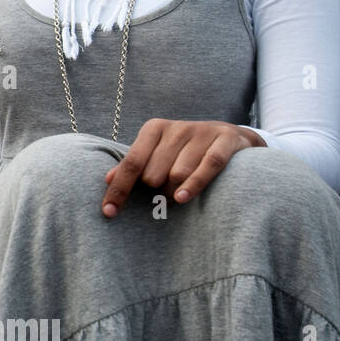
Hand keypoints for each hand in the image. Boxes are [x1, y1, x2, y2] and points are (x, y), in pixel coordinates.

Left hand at [101, 118, 263, 217]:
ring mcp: (202, 132)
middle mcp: (176, 128)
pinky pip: (207, 165)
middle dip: (156, 190)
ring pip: (177, 173)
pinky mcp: (225, 139)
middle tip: (164, 192)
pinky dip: (194, 183)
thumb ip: (134, 166)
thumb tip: (108, 179)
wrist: (231, 137)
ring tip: (179, 193)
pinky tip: (183, 197)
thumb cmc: (185, 151)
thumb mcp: (157, 154)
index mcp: (154, 129)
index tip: (108, 212)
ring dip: (175, 191)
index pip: (131, 163)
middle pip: (154, 173)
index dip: (119, 189)